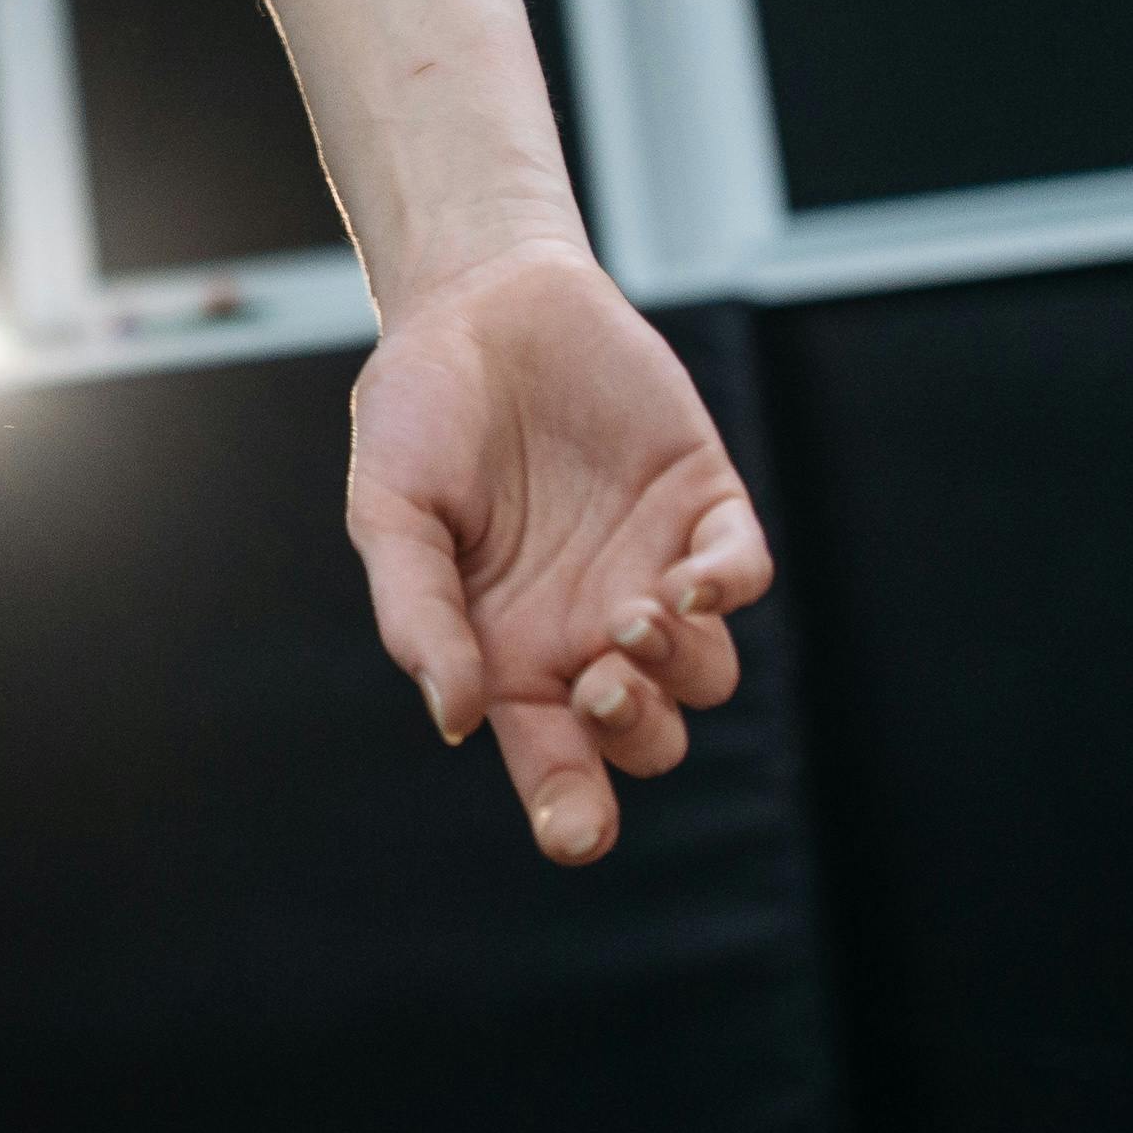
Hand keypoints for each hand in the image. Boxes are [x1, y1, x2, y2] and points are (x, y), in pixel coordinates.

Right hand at [341, 248, 778, 865]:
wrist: (477, 298)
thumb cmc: (417, 412)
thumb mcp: (389, 512)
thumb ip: (418, 615)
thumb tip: (454, 719)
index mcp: (511, 655)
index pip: (558, 768)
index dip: (573, 815)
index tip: (577, 833)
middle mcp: (589, 630)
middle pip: (647, 738)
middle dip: (632, 731)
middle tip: (595, 677)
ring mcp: (652, 570)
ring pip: (707, 675)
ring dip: (677, 668)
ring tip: (629, 616)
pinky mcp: (702, 506)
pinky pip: (743, 579)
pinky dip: (726, 594)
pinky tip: (684, 579)